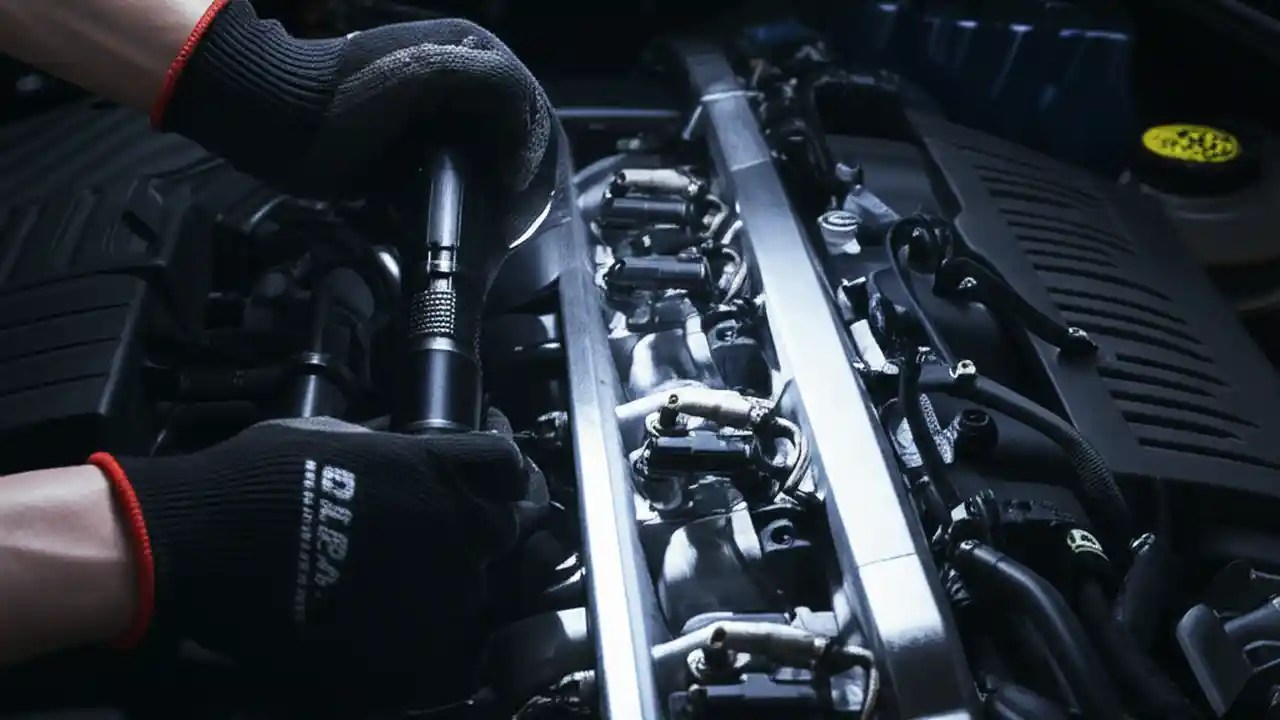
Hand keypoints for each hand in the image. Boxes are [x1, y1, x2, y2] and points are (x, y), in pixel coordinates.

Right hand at [89, 418, 528, 675]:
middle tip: (460, 526)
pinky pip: (458, 642)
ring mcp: (441, 589)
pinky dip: (447, 631)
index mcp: (437, 467)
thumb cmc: (257, 477)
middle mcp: (455, 526)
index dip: (506, 468)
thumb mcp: (331, 436)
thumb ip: (388, 447)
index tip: (501, 472)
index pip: (506, 465)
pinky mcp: (416, 643)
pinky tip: (417, 620)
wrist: (205, 544)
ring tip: (426, 578)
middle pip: (507, 525)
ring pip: (484, 584)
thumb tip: (402, 445)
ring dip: (464, 576)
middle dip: (490, 521)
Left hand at [158, 1, 550, 197]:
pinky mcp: (421, 157)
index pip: (534, 110)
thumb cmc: (346, 95)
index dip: (535, 156)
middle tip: (512, 226)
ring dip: (502, 201)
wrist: (277, 122)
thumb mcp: (430, 69)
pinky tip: (467, 228)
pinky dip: (471, 208)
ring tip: (495, 233)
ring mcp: (443, 123)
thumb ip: (496, 82)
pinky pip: (464, 185)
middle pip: (521, 142)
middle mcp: (465, 87)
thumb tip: (529, 136)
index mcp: (474, 55)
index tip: (516, 198)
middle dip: (523, 184)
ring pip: (497, 168)